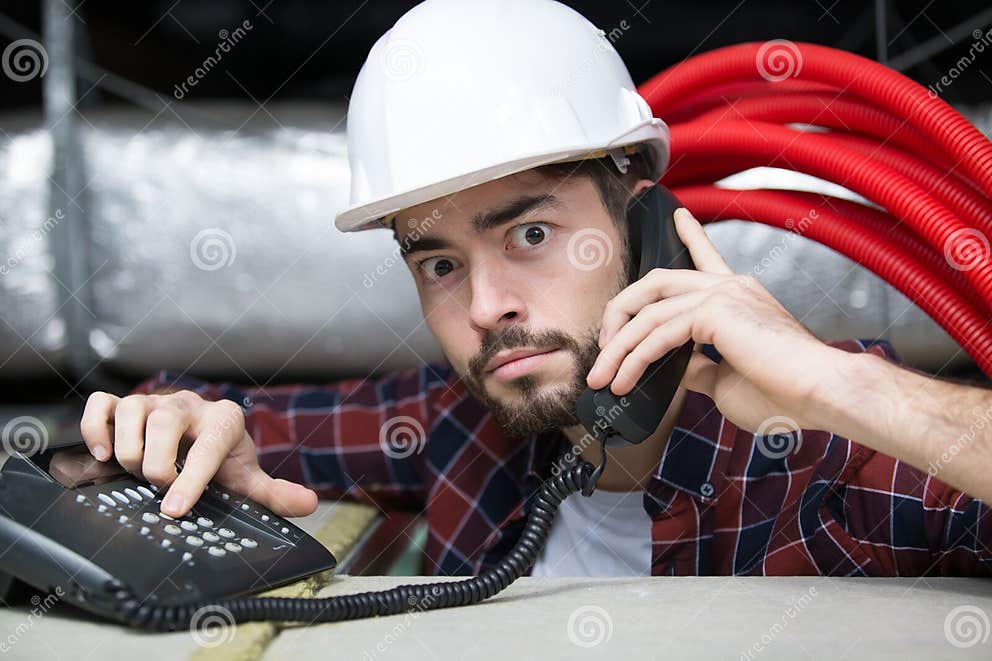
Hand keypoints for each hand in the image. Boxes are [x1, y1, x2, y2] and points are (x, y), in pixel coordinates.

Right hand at [80, 390, 317, 517]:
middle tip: (160, 487)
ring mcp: (154, 402)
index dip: (191, 480)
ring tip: (138, 472)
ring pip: (131, 411)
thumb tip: (307, 504)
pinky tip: (104, 455)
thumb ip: (274, 494)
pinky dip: (96, 429)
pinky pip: (101, 404)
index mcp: (224, 420)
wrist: (203, 439)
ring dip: (129, 450)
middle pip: (163, 424)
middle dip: (157, 465)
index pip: (208, 446)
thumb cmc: (223, 462)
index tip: (174, 509)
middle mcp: (189, 405)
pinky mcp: (124, 404)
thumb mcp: (247, 478)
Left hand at [585, 207, 846, 434]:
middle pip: (655, 282)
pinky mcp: (715, 312)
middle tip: (603, 348)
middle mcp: (729, 286)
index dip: (689, 233)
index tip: (677, 214)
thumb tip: (675, 369)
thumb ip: (699, 366)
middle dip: (619, 313)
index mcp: (738, 295)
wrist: (819, 395)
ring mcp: (722, 294)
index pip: (706, 256)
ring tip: (603, 379)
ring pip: (649, 312)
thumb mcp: (726, 378)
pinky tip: (625, 381)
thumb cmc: (783, 393)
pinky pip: (658, 333)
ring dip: (618, 348)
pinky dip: (635, 358)